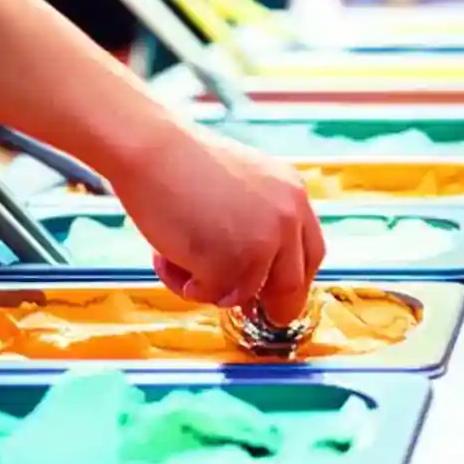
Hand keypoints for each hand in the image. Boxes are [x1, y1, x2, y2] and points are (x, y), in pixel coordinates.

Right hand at [104, 120, 324, 324]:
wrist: (152, 148)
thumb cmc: (182, 163)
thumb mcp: (246, 183)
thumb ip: (262, 219)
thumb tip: (262, 269)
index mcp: (293, 195)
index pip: (311, 253)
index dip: (295, 282)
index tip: (280, 298)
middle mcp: (287, 219)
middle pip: (291, 286)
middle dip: (272, 307)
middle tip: (253, 315)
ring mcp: (262, 242)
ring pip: (243, 294)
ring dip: (209, 286)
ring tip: (178, 253)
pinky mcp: (231, 262)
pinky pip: (209, 294)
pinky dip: (183, 284)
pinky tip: (166, 253)